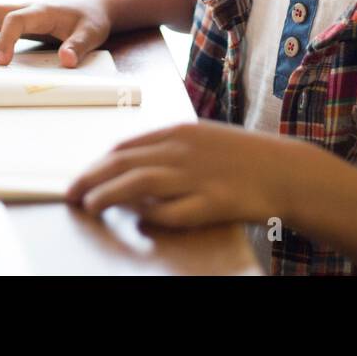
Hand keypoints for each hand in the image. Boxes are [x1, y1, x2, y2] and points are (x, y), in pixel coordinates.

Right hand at [0, 0, 112, 66]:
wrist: (91, 6)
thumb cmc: (89, 20)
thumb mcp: (91, 34)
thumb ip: (78, 46)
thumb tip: (66, 60)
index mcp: (42, 11)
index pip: (14, 19)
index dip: (4, 40)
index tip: (2, 63)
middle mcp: (25, 7)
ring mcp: (17, 11)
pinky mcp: (13, 19)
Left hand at [65, 121, 302, 227]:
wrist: (286, 170)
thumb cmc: (242, 156)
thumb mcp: (202, 139)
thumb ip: (168, 148)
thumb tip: (134, 163)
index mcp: (179, 132)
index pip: (124, 146)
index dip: (97, 163)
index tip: (82, 178)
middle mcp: (182, 151)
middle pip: (123, 162)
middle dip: (90, 178)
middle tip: (71, 195)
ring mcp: (197, 176)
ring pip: (139, 184)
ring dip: (108, 196)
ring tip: (89, 207)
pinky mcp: (212, 202)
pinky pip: (174, 212)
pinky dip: (153, 217)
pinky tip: (139, 223)